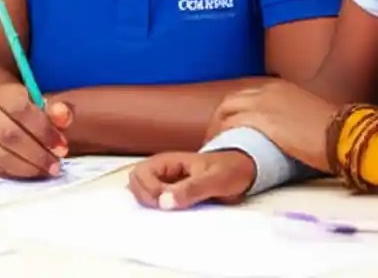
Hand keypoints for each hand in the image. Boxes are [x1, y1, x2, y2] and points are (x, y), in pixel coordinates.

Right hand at [0, 83, 71, 178]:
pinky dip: (21, 173)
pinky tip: (37, 171)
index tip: (62, 143)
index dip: (43, 129)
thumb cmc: (18, 106)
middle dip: (38, 152)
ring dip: (30, 166)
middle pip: (9, 135)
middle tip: (57, 161)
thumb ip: (55, 110)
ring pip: (2, 156)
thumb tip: (64, 116)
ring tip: (50, 169)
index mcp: (2, 96)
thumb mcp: (37, 100)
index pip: (21, 111)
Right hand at [128, 151, 255, 210]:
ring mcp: (164, 182)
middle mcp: (162, 171)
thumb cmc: (230, 170)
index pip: (140, 174)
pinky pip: (154, 201)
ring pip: (141, 192)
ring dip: (149, 204)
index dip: (148, 191)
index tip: (164, 204)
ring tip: (168, 212)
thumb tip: (163, 202)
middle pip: (134, 182)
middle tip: (165, 209)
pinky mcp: (170, 194)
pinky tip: (170, 215)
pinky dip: (156, 209)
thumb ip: (191, 189)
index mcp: (168, 161)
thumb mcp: (215, 179)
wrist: (243, 172)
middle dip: (145, 198)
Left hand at [207, 79, 337, 170]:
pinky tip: (221, 150)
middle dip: (219, 120)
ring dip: (217, 129)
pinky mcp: (261, 119)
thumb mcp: (308, 116)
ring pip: (226, 112)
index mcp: (280, 88)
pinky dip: (222, 136)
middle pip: (230, 102)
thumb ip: (290, 117)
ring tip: (215, 147)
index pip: (245, 96)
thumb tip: (285, 133)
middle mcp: (268, 91)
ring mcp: (262, 103)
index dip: (234, 113)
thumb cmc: (334, 133)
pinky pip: (230, 126)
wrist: (344, 136)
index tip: (229, 128)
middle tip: (215, 138)